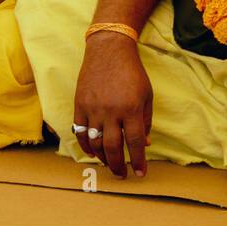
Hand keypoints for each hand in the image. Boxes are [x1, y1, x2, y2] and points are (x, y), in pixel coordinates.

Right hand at [72, 32, 152, 177]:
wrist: (109, 50)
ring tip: (110, 164)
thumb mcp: (146, 95)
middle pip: (113, 147)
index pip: (135, 142)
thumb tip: (145, 144)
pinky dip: (86, 146)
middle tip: (122, 175)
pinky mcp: (80, 104)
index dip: (139, 161)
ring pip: (95, 143)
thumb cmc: (132, 72)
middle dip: (118, 165)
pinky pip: (80, 132)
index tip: (140, 173)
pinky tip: (93, 153)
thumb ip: (145, 120)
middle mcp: (111, 111)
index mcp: (131, 108)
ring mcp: (93, 108)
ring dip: (103, 158)